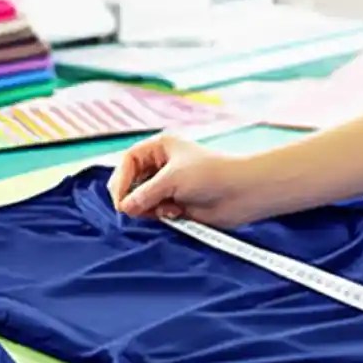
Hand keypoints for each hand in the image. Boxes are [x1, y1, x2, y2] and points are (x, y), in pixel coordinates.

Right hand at [107, 133, 275, 227]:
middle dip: (133, 197)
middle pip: (130, 183)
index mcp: (160, 148)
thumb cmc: (212, 175)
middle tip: (137, 210)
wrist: (242, 193)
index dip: (121, 181)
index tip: (121, 201)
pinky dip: (159, 215)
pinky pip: (154, 212)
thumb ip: (144, 194)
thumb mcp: (172, 179)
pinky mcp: (175, 203)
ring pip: (140, 200)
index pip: (128, 162)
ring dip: (148, 208)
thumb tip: (124, 208)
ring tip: (166, 209)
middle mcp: (161, 165)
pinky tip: (175, 213)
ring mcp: (168, 185)